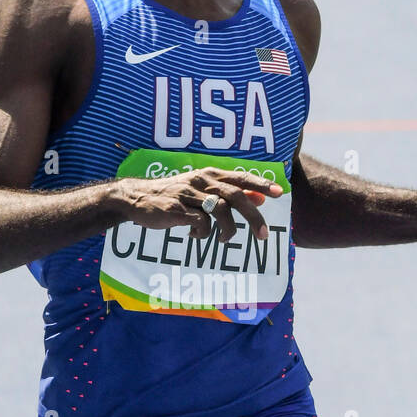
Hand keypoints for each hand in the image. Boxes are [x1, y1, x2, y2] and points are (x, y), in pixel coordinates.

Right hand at [115, 167, 281, 241]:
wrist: (137, 199)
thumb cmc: (175, 196)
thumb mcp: (203, 190)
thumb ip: (230, 193)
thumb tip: (260, 198)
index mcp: (210, 175)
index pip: (240, 177)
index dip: (260, 184)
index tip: (279, 192)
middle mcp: (201, 181)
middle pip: (236, 196)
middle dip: (253, 217)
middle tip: (264, 236)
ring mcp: (189, 195)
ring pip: (220, 211)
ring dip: (228, 231)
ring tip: (222, 240)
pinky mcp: (177, 209)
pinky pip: (200, 224)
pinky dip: (203, 234)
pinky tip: (194, 236)